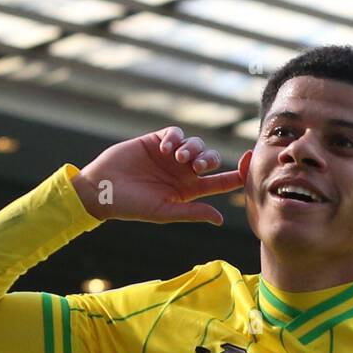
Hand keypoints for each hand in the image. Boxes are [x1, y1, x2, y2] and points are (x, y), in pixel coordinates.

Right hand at [71, 127, 243, 225]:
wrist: (104, 188)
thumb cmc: (132, 206)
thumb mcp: (165, 211)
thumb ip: (192, 212)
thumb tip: (220, 219)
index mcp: (189, 192)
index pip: (219, 183)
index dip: (236, 175)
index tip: (248, 166)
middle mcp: (183, 173)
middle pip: (210, 159)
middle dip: (209, 159)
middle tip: (197, 166)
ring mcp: (170, 156)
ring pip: (195, 144)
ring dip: (192, 148)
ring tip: (177, 158)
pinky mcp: (156, 141)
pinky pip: (176, 133)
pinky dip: (175, 138)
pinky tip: (166, 149)